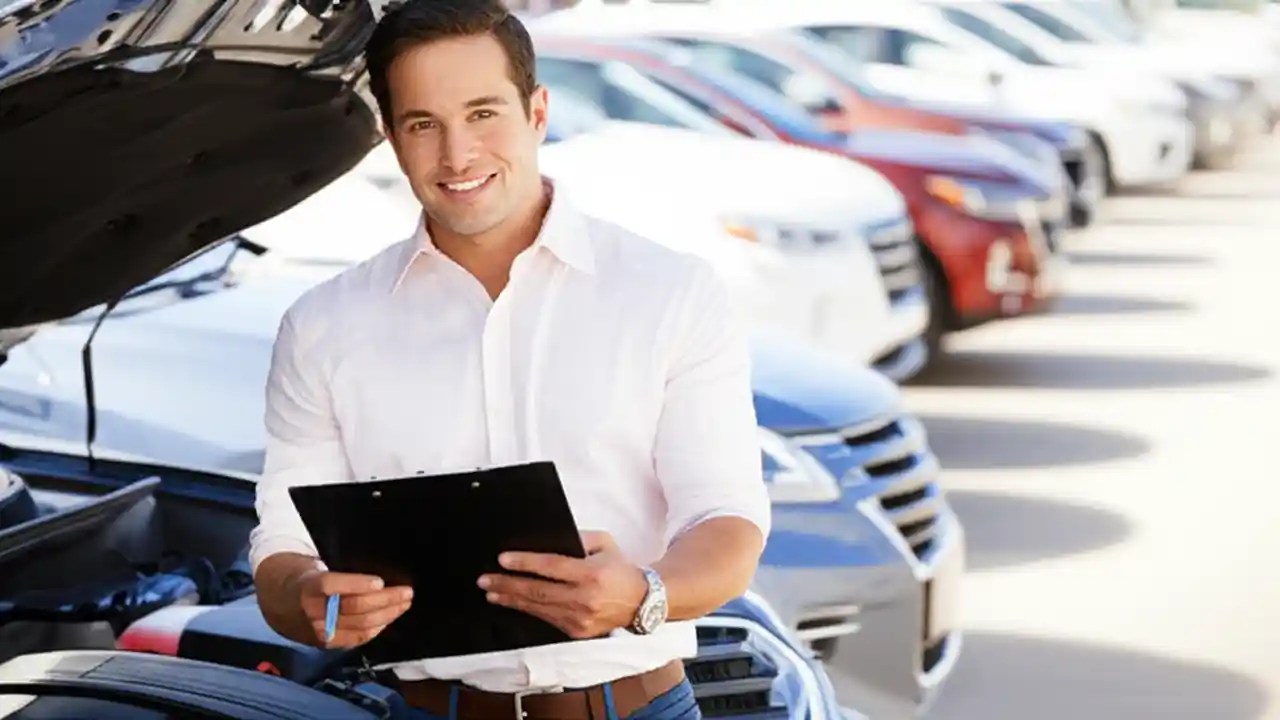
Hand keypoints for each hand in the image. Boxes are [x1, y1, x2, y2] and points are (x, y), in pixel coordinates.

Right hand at [295, 570, 412, 648]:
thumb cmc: (308, 579)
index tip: (380, 581)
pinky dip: (376, 628)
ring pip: (361, 625)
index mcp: (308, 587)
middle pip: (354, 607)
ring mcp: (321, 631)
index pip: (331, 585)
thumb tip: (376, 575)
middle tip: (406, 592)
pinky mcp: (328, 644)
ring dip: (387, 614)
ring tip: (403, 604)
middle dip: (385, 600)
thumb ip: (340, 573)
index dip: (356, 584)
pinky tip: (388, 618)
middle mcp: (313, 612)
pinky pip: (357, 638)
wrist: (281, 605)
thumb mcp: (316, 567)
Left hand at [478, 531, 647, 639]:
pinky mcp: (577, 632)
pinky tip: (514, 604)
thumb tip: (549, 539)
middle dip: (507, 585)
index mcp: (591, 573)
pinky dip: (529, 610)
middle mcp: (584, 598)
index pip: (551, 567)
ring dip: (511, 600)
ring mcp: (579, 619)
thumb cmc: (620, 568)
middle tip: (485, 580)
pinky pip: (547, 619)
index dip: (525, 564)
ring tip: (491, 593)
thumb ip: (579, 538)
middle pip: (538, 592)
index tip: (503, 560)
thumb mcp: (605, 543)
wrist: (642, 601)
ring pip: (538, 609)